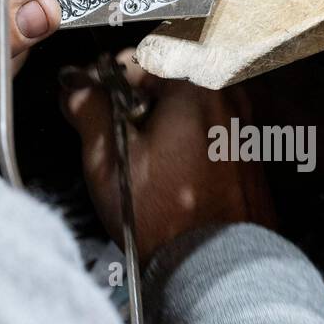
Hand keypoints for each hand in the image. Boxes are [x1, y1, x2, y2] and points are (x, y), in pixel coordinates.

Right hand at [62, 49, 274, 262]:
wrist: (217, 268)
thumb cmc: (166, 218)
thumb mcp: (107, 160)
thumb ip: (88, 110)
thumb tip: (75, 88)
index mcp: (195, 85)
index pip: (138, 55)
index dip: (104, 76)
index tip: (88, 96)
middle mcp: (227, 96)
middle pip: (165, 75)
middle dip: (132, 96)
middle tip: (110, 126)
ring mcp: (242, 124)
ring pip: (186, 101)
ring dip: (157, 116)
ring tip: (137, 153)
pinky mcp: (247, 151)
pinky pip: (206, 125)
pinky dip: (182, 135)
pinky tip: (165, 170)